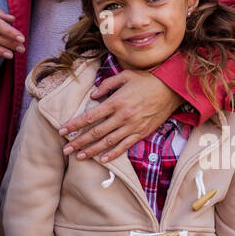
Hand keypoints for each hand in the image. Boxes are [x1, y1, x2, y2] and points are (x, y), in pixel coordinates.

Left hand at [59, 69, 178, 163]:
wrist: (171, 89)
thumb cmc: (146, 80)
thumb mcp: (125, 76)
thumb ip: (106, 84)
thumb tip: (93, 95)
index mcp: (116, 102)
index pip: (90, 116)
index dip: (75, 124)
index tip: (63, 130)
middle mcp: (122, 116)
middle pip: (96, 132)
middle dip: (79, 142)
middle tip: (66, 150)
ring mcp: (132, 126)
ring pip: (108, 142)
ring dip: (92, 151)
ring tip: (78, 157)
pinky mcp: (142, 133)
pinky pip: (125, 146)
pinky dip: (114, 154)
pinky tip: (103, 160)